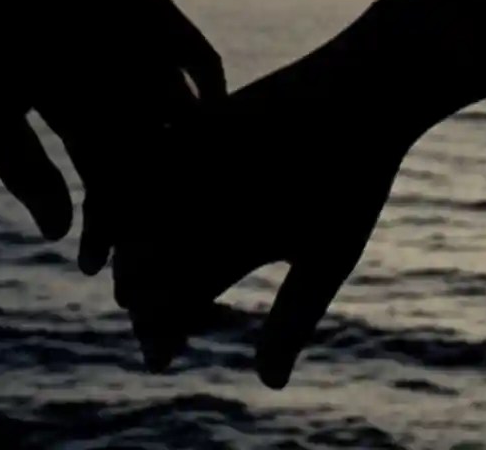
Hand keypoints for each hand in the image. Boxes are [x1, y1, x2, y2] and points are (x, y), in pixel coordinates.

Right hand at [0, 0, 225, 274]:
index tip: (97, 273)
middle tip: (169, 255)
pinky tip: (205, 116)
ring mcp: (143, 52)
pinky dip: (208, 89)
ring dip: (195, 159)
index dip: (103, 229)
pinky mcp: (161, 14)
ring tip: (202, 200)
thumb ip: (20, 166)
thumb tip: (56, 233)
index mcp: (75, 115)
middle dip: (160, 212)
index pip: (103, 185)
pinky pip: (200, 58)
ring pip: (184, 118)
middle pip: (154, 164)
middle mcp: (118, 90)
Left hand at [111, 30, 429, 387]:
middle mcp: (206, 214)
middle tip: (134, 309)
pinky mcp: (189, 127)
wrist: (358, 99)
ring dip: (131, 240)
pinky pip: (152, 155)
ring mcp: (194, 172)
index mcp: (235, 250)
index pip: (188, 301)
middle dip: (142, 291)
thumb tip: (269, 386)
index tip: (157, 356)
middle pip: (157, 262)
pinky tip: (128, 197)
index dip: (168, 330)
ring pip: (146, 213)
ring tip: (126, 260)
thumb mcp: (325, 257)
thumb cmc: (352, 184)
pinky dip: (140, 178)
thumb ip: (293, 318)